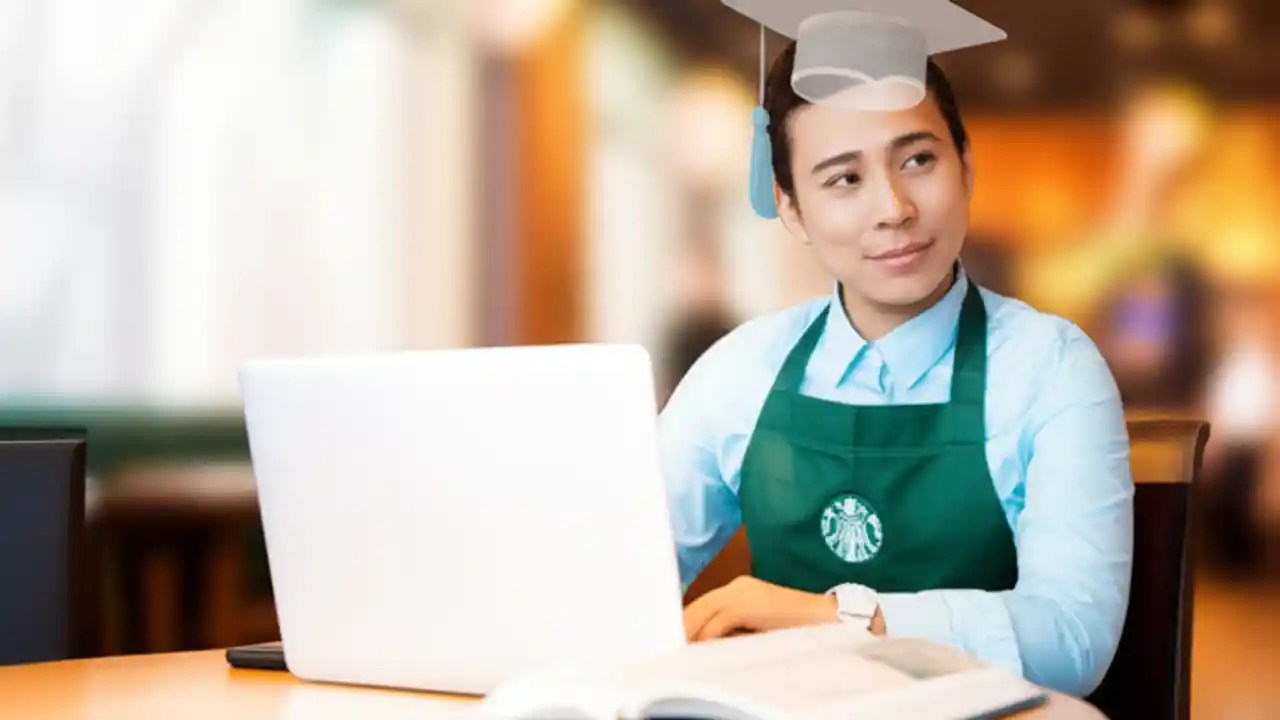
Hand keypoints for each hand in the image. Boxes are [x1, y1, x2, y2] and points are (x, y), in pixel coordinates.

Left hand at [683, 576, 838, 641]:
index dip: (686, 623)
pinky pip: (718, 621)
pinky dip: (707, 637)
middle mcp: (737, 586)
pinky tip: (702, 650)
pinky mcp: (749, 603)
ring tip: (679, 651)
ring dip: (690, 633)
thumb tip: (706, 644)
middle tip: (669, 647)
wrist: (828, 618)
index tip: (674, 640)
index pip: (702, 605)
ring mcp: (743, 592)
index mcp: (739, 589)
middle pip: (696, 606)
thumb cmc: (796, 627)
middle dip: (681, 628)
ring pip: (702, 612)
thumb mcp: (759, 627)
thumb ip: (735, 630)